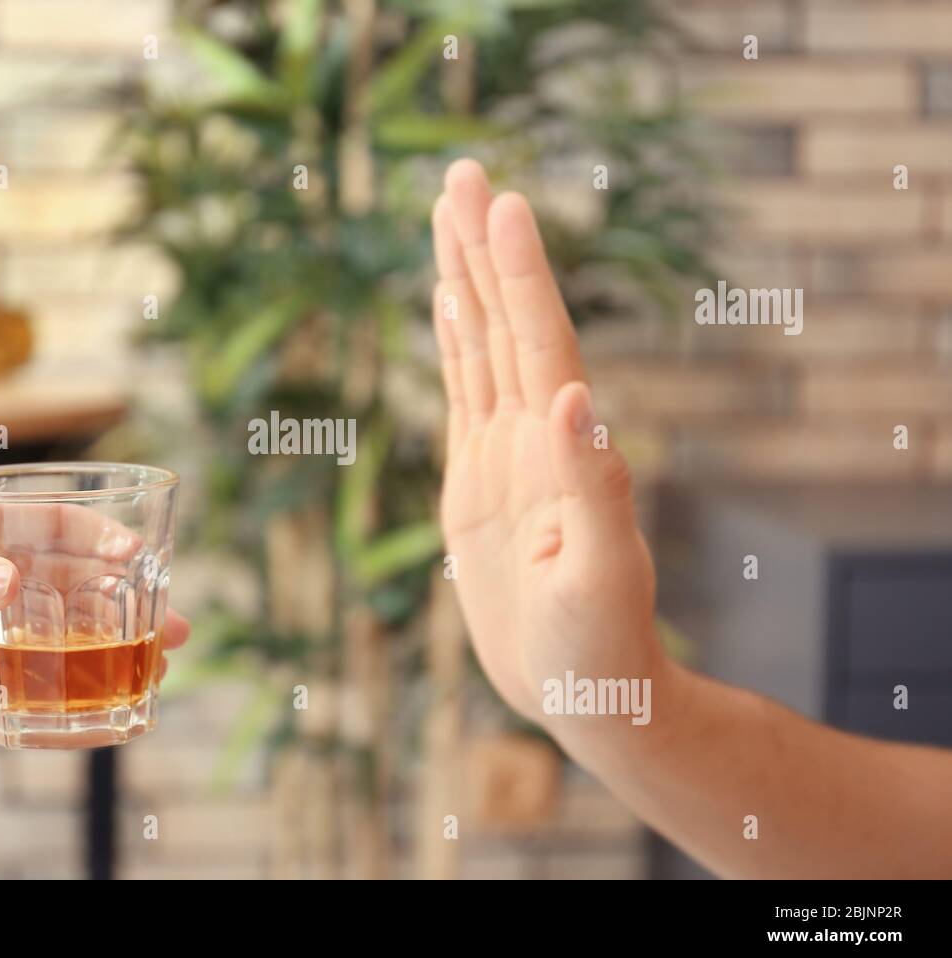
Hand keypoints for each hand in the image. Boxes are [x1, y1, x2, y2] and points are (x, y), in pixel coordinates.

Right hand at [431, 159, 659, 727]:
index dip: (521, 274)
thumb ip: (594, 489)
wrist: (588, 692)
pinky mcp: (480, 482)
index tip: (503, 203)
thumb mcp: (600, 579)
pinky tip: (447, 304)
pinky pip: (463, 395)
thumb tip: (574, 397)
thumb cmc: (603, 648)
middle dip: (484, 249)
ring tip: (447, 213)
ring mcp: (508, 455)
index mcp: (565, 452)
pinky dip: (454, 343)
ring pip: (483, 348)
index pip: (540, 343)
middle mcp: (538, 438)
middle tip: (463, 173)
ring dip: (466, 280)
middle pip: (508, 324)